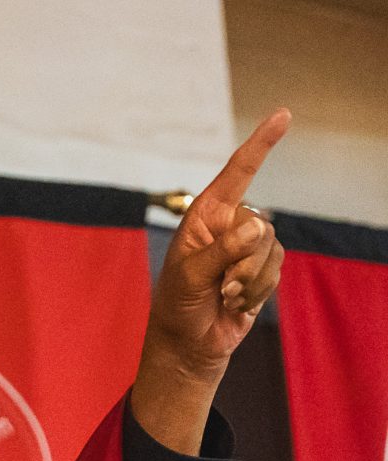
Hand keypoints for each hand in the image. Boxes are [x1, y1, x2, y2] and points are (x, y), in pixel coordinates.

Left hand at [130, 109, 289, 453]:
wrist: (189, 344)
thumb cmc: (177, 306)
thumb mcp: (188, 276)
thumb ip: (220, 250)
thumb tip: (256, 226)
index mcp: (203, 217)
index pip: (236, 174)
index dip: (260, 145)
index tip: (283, 115)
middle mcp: (228, 226)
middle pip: (259, 224)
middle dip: (242, 260)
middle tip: (218, 285)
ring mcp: (247, 249)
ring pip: (271, 250)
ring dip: (249, 280)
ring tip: (223, 296)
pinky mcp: (262, 271)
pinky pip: (276, 271)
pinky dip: (257, 291)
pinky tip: (235, 303)